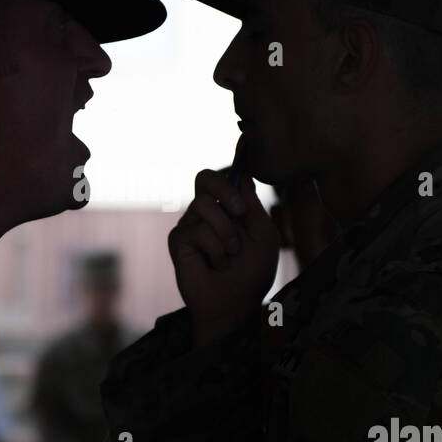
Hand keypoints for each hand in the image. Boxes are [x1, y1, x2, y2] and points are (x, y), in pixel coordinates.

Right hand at [168, 163, 279, 348]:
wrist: (236, 304)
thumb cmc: (252, 272)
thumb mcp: (263, 234)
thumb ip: (252, 204)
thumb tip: (242, 174)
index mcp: (230, 208)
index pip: (228, 176)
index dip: (236, 159)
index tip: (247, 137)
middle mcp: (208, 212)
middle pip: (205, 178)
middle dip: (224, 189)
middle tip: (241, 213)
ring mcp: (191, 225)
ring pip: (203, 205)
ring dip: (225, 233)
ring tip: (231, 254)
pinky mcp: (178, 240)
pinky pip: (196, 229)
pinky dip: (214, 248)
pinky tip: (216, 263)